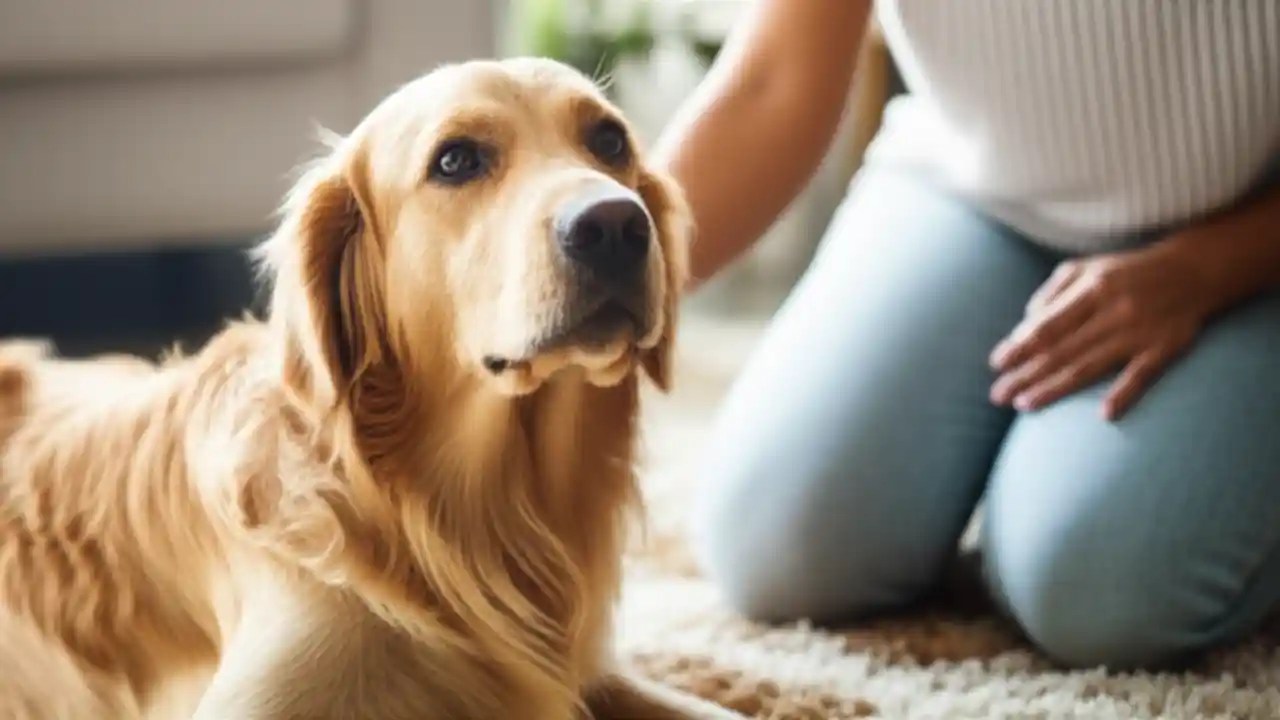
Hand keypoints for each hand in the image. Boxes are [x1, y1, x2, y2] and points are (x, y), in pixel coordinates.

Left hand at [988, 244, 1213, 419]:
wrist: (1192, 270)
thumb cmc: (1126, 272)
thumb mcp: (1086, 268)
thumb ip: (1052, 293)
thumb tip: (1023, 325)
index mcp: (1092, 289)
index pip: (1048, 324)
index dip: (1020, 346)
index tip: (997, 365)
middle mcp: (1113, 311)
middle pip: (1062, 350)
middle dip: (1026, 374)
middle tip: (998, 396)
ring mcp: (1140, 332)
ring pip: (1090, 366)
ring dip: (1055, 388)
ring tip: (1025, 405)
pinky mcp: (1165, 349)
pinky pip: (1142, 375)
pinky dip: (1125, 394)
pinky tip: (1105, 414)